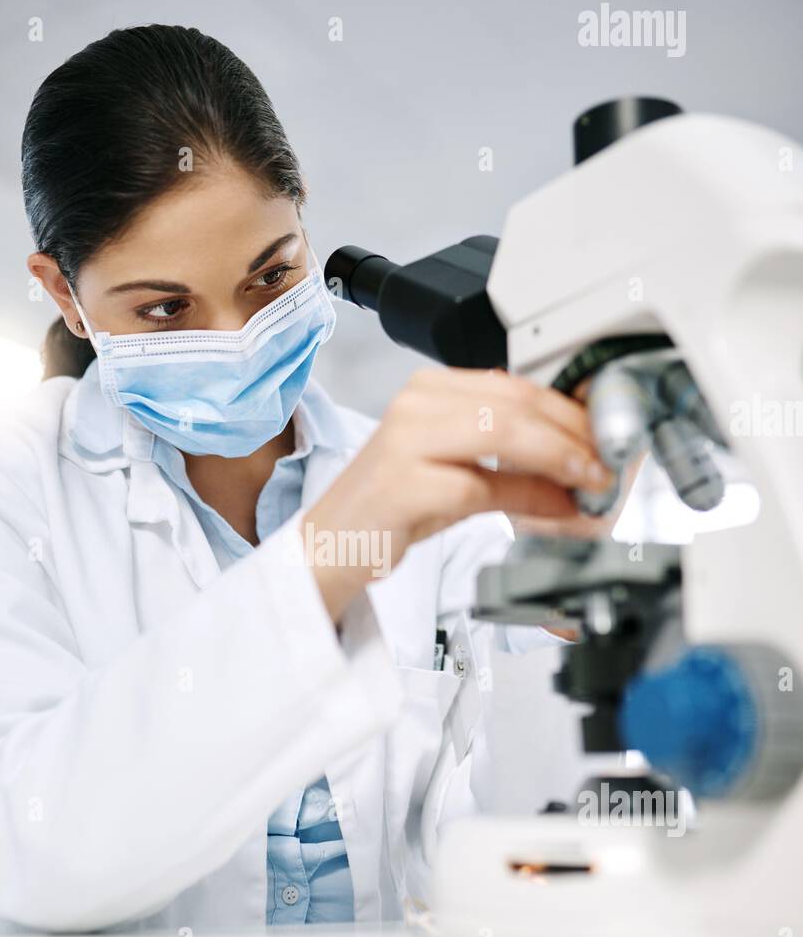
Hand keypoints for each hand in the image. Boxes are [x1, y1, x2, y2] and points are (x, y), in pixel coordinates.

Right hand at [302, 367, 614, 623]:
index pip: (517, 386)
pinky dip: (530, 500)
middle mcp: (416, 404)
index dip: (571, 412)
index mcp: (430, 391)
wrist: (328, 550)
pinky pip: (483, 486)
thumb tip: (578, 474)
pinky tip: (556, 512)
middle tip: (608, 465)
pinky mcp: (403, 485)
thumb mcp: (460, 477)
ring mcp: (406, 442)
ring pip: (504, 432)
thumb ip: (513, 466)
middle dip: (574, 435)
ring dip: (560, 459)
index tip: (607, 438)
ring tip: (590, 484)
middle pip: (516, 404)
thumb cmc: (389, 513)